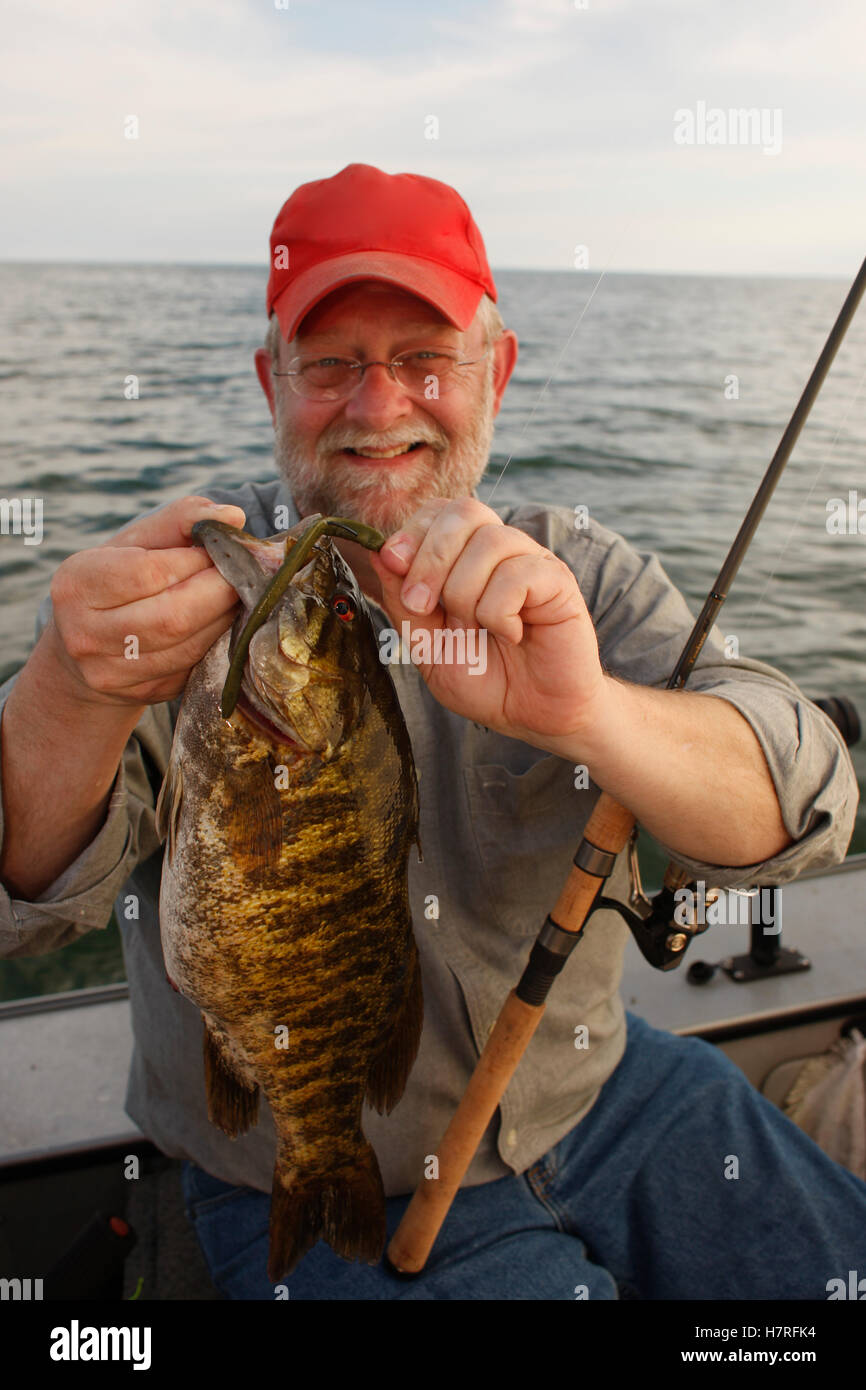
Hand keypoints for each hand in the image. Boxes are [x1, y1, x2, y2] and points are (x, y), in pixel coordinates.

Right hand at [47, 495, 245, 707]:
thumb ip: (181, 519)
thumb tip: (233, 516)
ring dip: (225, 620)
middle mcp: (84, 634)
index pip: (148, 572)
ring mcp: (110, 672)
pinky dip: (218, 644)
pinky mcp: (141, 695)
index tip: (218, 551)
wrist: (87, 644)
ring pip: (187, 647)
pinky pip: (193, 668)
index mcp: (77, 584)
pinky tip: (225, 625)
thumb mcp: (135, 542)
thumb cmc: (118, 580)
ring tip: (238, 597)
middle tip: (242, 576)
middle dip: (219, 592)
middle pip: (172, 617)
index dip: (195, 562)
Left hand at [368, 497, 607, 742]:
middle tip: (422, 606)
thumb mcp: (427, 645)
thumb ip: (403, 601)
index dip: (413, 531)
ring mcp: (532, 562)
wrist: (532, 716)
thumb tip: (381, 552)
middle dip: (431, 558)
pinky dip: (500, 612)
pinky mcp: (558, 582)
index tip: (393, 564)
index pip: (441, 511)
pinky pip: (518, 575)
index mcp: (468, 557)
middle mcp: (502, 551)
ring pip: (489, 542)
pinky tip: (510, 634)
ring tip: (474, 629)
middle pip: (465, 511)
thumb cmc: (484, 680)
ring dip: (465, 594)